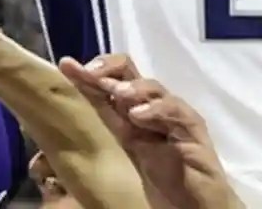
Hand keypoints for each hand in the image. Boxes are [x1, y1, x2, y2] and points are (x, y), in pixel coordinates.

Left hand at [59, 54, 242, 208]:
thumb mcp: (124, 148)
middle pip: (133, 73)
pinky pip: (177, 112)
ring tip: (117, 92)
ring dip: (133, 87)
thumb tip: (69, 107)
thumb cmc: (161, 179)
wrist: (194, 204)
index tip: (66, 67)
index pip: (112, 79)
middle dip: (110, 66)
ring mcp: (175, 116)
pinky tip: (138, 115)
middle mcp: (153, 107)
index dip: (89, 71)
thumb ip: (105, 125)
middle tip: (90, 72)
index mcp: (133, 111)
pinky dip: (157, 109)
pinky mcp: (194, 131)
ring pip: (155, 88)